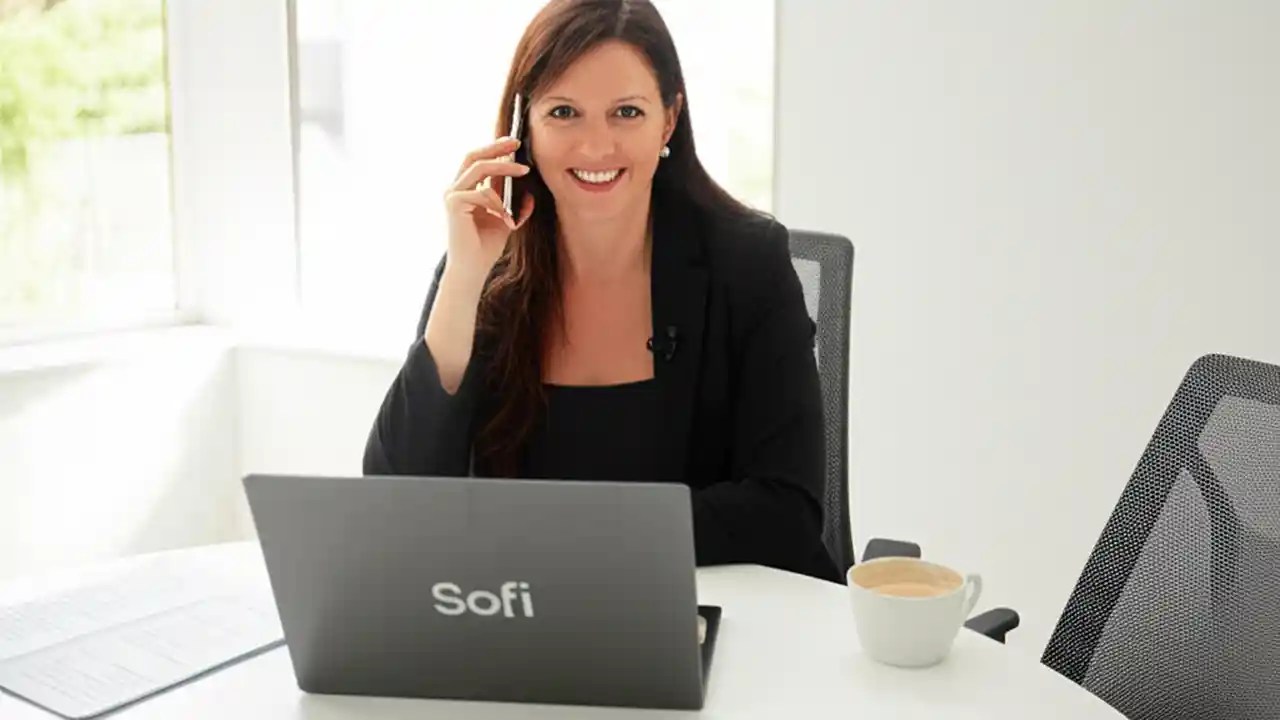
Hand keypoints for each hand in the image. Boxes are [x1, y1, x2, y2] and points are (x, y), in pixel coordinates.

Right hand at [442, 137, 535, 284]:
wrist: (473, 269)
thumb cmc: (486, 245)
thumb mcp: (506, 218)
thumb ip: (513, 202)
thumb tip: (529, 190)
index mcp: (465, 189)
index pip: (478, 160)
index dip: (495, 149)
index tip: (515, 144)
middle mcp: (455, 188)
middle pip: (473, 156)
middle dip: (496, 147)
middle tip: (517, 142)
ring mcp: (452, 195)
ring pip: (479, 168)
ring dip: (504, 168)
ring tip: (524, 171)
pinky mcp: (454, 204)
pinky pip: (482, 193)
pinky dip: (499, 202)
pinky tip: (507, 217)